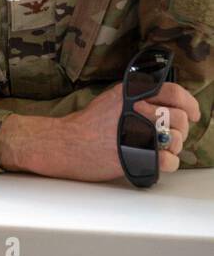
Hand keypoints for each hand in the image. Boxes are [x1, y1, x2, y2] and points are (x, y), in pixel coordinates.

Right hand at [0, 82, 199, 180]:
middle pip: (179, 119)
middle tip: (169, 135)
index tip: (191, 114)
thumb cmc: (85, 124)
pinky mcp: (137, 156)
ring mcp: (138, 134)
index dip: (189, 103)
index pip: (174, 92)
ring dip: (173, 147)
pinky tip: (155, 160)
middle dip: (181, 130)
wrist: (63, 144)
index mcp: (132, 94)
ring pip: (177, 141)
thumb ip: (136, 96)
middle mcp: (137, 110)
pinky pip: (168, 161)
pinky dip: (166, 163)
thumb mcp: (111, 99)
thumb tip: (165, 102)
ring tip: (158, 148)